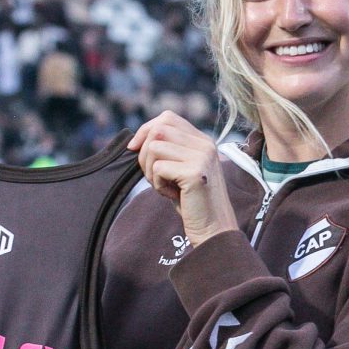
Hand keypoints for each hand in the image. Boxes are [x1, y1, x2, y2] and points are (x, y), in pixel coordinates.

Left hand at [129, 110, 239, 247]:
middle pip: (158, 129)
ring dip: (150, 170)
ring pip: (154, 147)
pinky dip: (158, 184)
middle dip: (144, 153)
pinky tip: (172, 195)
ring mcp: (202, 157)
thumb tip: (136, 141)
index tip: (133, 148)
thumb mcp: (181, 170)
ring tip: (164, 187)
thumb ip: (169, 151)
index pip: (168, 118)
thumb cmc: (193, 203)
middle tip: (152, 176)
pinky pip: (158, 168)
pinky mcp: (195, 173)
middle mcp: (205, 144)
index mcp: (203, 141)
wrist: (214, 230)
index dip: (146, 130)